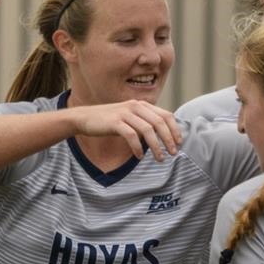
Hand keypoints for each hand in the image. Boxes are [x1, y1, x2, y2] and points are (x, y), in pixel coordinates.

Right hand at [70, 99, 184, 160]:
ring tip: (160, 158)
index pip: (166, 115)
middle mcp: (135, 106)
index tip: (179, 143)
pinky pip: (131, 135)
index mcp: (141, 105)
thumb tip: (163, 135)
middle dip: (169, 139)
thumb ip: (144, 122)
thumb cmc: (109, 121)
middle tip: (173, 153)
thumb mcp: (130, 118)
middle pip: (159, 122)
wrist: (84, 118)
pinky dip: (137, 147)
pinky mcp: (114, 122)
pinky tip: (139, 157)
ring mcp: (125, 113)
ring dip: (156, 146)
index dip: (174, 129)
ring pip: (147, 130)